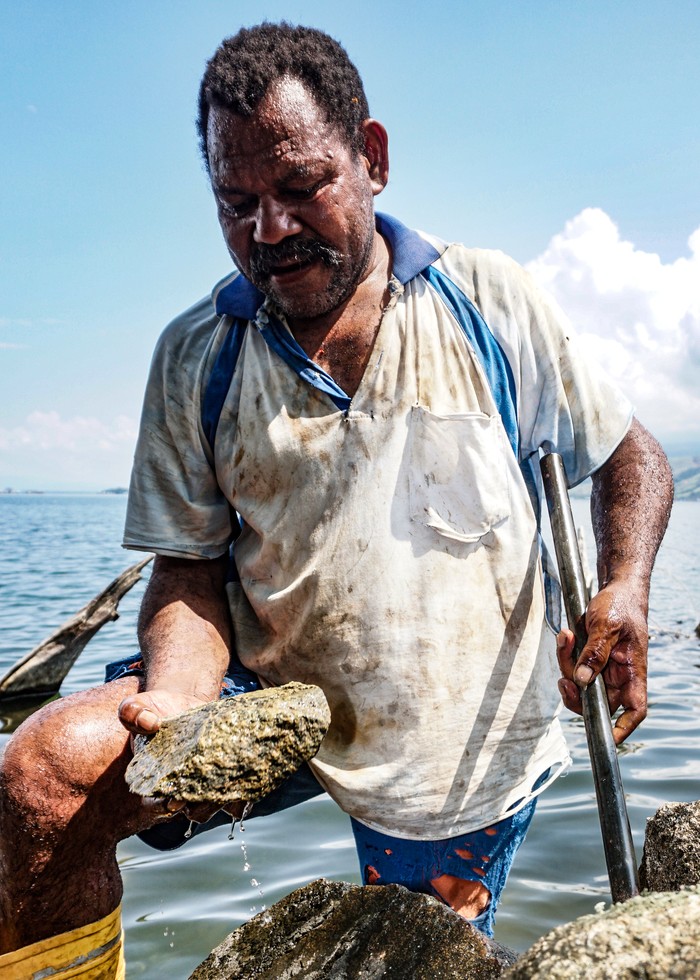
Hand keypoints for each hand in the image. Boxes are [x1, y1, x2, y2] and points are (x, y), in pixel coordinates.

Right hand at [119, 689, 244, 823]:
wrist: (183, 701)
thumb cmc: (156, 708)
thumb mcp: (137, 705)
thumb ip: (131, 712)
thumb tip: (149, 723)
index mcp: (154, 780)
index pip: (157, 805)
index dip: (163, 807)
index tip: (174, 801)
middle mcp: (180, 787)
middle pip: (193, 811)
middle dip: (202, 806)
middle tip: (209, 790)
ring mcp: (204, 783)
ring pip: (218, 805)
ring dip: (226, 799)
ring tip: (232, 780)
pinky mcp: (225, 773)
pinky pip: (238, 793)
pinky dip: (245, 790)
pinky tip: (250, 772)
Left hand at [556, 581, 648, 744]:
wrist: (615, 587)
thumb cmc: (619, 604)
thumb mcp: (607, 625)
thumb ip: (595, 652)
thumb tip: (582, 680)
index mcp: (633, 672)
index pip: (634, 710)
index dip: (622, 728)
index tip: (607, 739)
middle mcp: (618, 675)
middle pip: (596, 701)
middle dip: (576, 691)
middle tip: (564, 678)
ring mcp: (602, 667)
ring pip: (578, 683)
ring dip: (566, 664)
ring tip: (566, 637)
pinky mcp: (588, 658)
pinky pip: (571, 666)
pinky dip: (565, 653)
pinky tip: (565, 635)